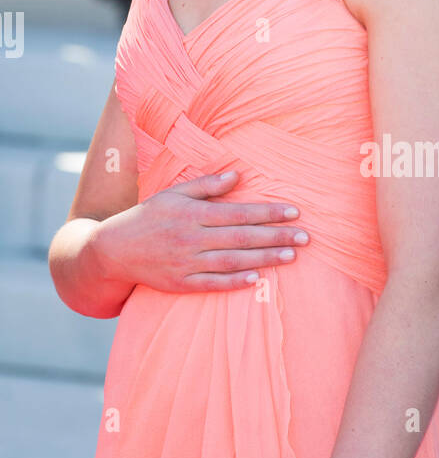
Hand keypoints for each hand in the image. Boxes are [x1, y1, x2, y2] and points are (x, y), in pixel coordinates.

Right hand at [89, 167, 309, 293]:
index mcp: (192, 214)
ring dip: (264, 258)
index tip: (294, 212)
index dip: (268, 212)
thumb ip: (206, 185)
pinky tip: (257, 278)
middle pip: (241, 237)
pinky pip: (212, 283)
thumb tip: (237, 174)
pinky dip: (235, 281)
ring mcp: (186, 263)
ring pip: (232, 261)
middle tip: (305, 237)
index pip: (238, 212)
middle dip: (276, 236)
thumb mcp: (173, 194)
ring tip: (292, 256)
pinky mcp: (181, 283)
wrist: (114, 250)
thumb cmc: (148, 217)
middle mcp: (191, 238)